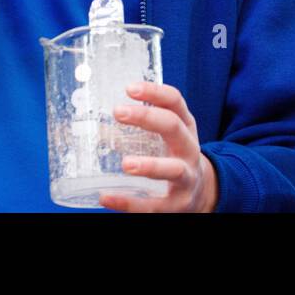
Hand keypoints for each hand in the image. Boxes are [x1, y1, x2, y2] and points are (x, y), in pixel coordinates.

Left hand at [100, 82, 218, 212]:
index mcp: (185, 126)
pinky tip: (106, 198)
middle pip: (173, 126)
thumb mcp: (166, 137)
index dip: (154, 92)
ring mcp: (187, 177)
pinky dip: (130, 203)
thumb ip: (139, 127)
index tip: (129, 88)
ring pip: (173, 169)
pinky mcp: (178, 205)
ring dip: (150, 165)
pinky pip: (154, 205)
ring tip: (125, 164)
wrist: (200, 193)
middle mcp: (189, 148)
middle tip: (118, 112)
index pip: (174, 101)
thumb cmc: (174, 156)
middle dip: (147, 118)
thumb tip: (94, 123)